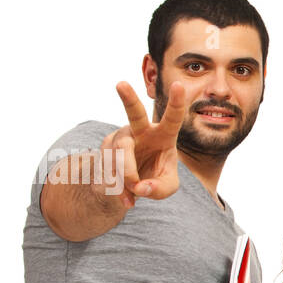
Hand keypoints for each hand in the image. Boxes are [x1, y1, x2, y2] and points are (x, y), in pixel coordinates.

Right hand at [102, 81, 188, 208]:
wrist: (127, 188)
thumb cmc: (154, 179)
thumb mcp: (165, 187)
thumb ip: (160, 189)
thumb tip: (141, 187)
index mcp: (162, 135)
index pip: (172, 118)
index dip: (177, 103)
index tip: (179, 85)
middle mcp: (139, 131)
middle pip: (134, 114)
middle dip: (128, 99)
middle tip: (120, 84)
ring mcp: (119, 139)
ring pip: (121, 155)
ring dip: (128, 178)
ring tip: (134, 192)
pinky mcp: (103, 150)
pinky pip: (109, 169)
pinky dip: (118, 189)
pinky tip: (125, 198)